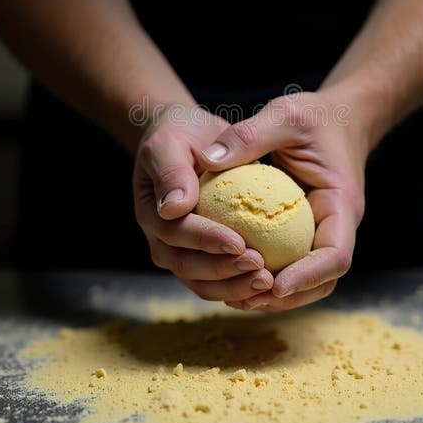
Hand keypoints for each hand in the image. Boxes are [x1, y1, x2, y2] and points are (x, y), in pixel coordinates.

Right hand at [133, 104, 273, 301]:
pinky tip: (270, 285)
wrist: (187, 140)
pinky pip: (219, 282)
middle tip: (261, 270)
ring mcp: (180, 252)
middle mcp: (161, 239)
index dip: (206, 241)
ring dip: (234, 288)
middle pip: (187, 267)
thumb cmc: (180, 134)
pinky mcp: (202, 258)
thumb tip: (173, 208)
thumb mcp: (170, 141)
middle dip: (224, 273)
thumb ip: (171, 171)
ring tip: (268, 282)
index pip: (175, 233)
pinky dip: (241, 288)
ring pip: (203, 283)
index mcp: (152, 212)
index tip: (240, 242)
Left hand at [197, 91, 365, 311]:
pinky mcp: (305, 231)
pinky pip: (290, 262)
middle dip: (286, 297)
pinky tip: (232, 275)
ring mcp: (323, 232)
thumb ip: (249, 135)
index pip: (336, 256)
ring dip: (275, 295)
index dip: (307, 276)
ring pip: (307, 280)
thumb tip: (207, 159)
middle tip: (243, 299)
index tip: (274, 285)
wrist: (338, 117)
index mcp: (342, 205)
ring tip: (233, 297)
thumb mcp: (284, 115)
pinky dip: (267, 275)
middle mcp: (337, 226)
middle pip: (322, 281)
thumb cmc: (315, 115)